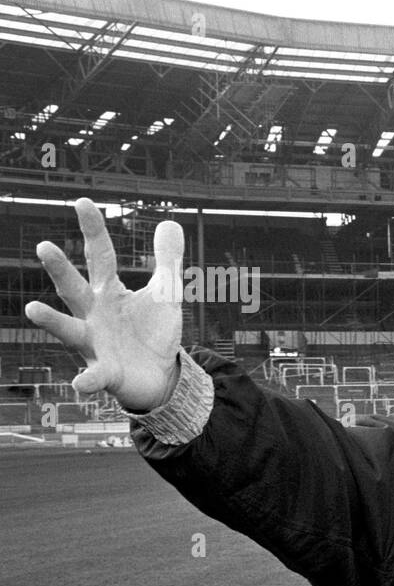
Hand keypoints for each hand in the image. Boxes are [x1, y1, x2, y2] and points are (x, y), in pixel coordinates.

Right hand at [24, 198, 183, 410]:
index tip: (83, 202)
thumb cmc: (152, 332)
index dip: (93, 230)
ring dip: (52, 321)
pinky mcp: (106, 372)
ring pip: (69, 330)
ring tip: (32, 309)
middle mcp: (93, 315)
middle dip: (60, 270)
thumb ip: (166, 260)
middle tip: (44, 246)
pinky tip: (80, 382)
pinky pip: (94, 376)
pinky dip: (87, 379)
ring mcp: (95, 343)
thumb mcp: (166, 293)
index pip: (101, 256)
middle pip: (74, 288)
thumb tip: (169, 222)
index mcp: (108, 292)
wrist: (159, 375)